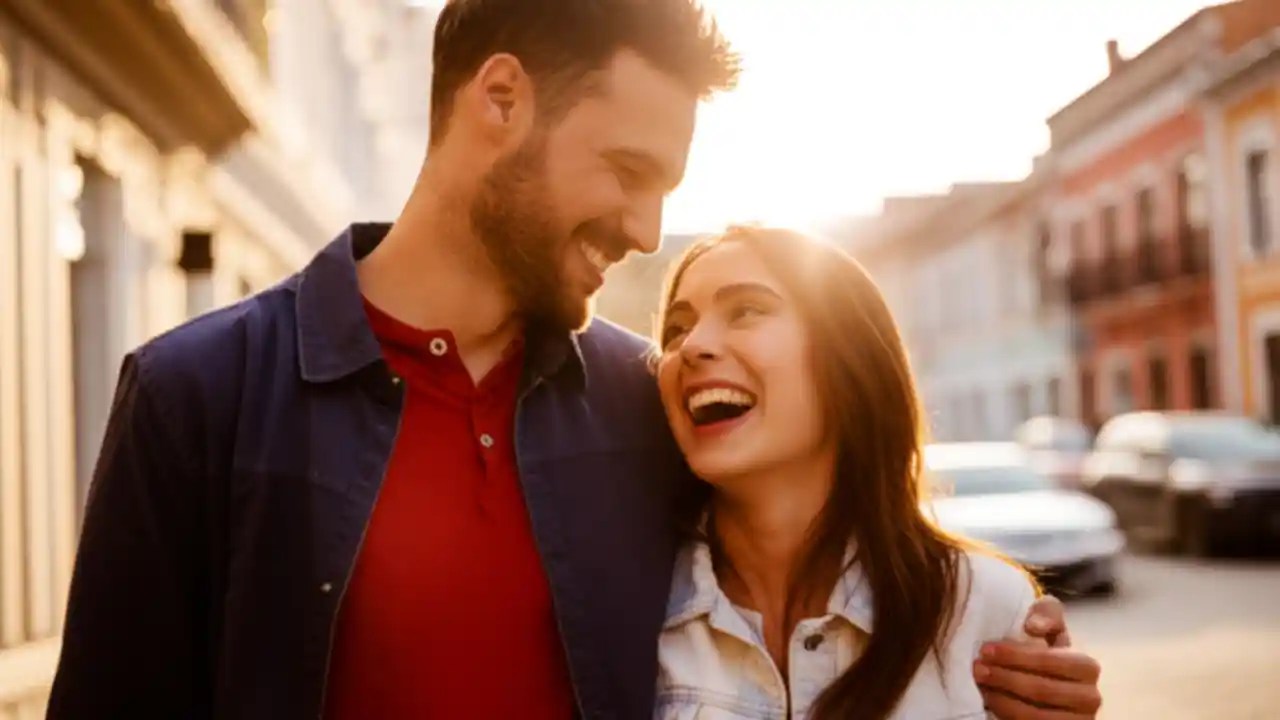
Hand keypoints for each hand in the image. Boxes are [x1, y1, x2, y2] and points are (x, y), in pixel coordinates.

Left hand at [973, 596, 1102, 718]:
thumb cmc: (1044, 644)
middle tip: (977, 668)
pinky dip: (1006, 715)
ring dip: (1001, 699)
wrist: (1046, 673)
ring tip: (981, 683)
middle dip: (1004, 678)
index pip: (1050, 662)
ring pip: (1034, 715)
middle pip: (1041, 691)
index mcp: (1088, 668)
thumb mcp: (1049, 621)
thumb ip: (1047, 612)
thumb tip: (1033, 626)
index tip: (986, 649)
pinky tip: (989, 700)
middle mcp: (1089, 698)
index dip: (1015, 656)